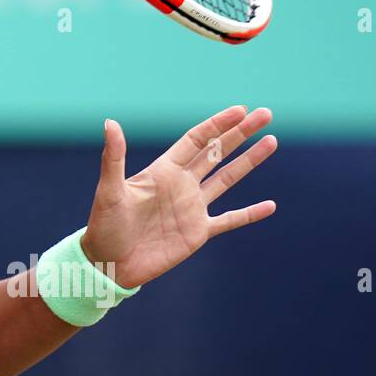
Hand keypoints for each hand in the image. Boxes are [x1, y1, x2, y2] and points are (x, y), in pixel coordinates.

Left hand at [80, 106, 278, 289]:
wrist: (109, 264)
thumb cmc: (104, 226)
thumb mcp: (110, 190)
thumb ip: (114, 157)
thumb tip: (109, 122)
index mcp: (163, 171)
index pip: (196, 140)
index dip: (218, 124)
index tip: (241, 110)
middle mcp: (181, 185)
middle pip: (216, 152)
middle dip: (240, 133)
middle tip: (266, 114)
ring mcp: (192, 208)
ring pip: (227, 179)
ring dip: (249, 161)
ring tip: (271, 141)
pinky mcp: (198, 233)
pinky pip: (229, 220)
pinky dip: (250, 214)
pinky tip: (271, 206)